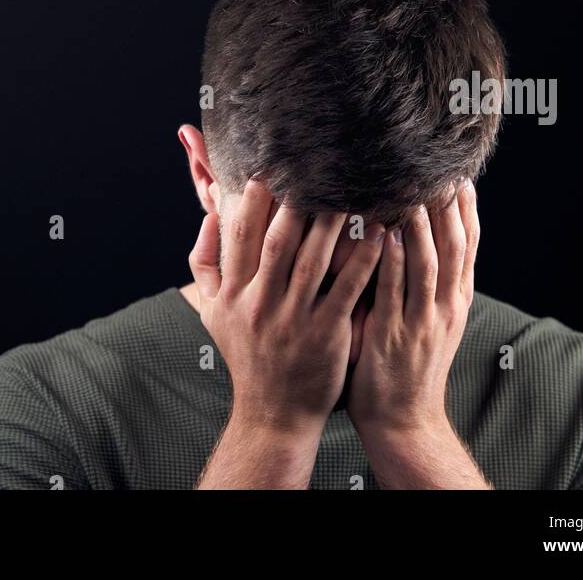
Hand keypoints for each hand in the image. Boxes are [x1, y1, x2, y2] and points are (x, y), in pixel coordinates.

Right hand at [190, 178, 383, 486]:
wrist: (273, 415)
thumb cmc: (246, 356)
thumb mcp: (212, 312)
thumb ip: (204, 262)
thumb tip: (210, 214)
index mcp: (234, 293)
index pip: (242, 235)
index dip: (255, 199)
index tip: (269, 168)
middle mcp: (261, 303)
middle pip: (278, 241)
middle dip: (296, 202)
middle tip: (316, 168)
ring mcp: (294, 320)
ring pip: (314, 260)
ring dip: (333, 222)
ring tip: (351, 190)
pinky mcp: (326, 334)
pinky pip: (347, 289)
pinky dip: (363, 259)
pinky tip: (379, 233)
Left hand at [346, 181, 490, 487]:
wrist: (403, 419)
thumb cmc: (409, 362)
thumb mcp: (431, 316)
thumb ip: (428, 276)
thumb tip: (419, 226)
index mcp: (456, 300)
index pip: (468, 245)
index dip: (466, 210)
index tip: (460, 175)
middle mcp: (445, 307)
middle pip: (454, 247)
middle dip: (447, 207)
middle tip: (439, 170)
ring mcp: (421, 321)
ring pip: (427, 264)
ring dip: (420, 226)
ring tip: (413, 190)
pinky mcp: (393, 335)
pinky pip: (393, 291)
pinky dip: (390, 260)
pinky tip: (383, 234)